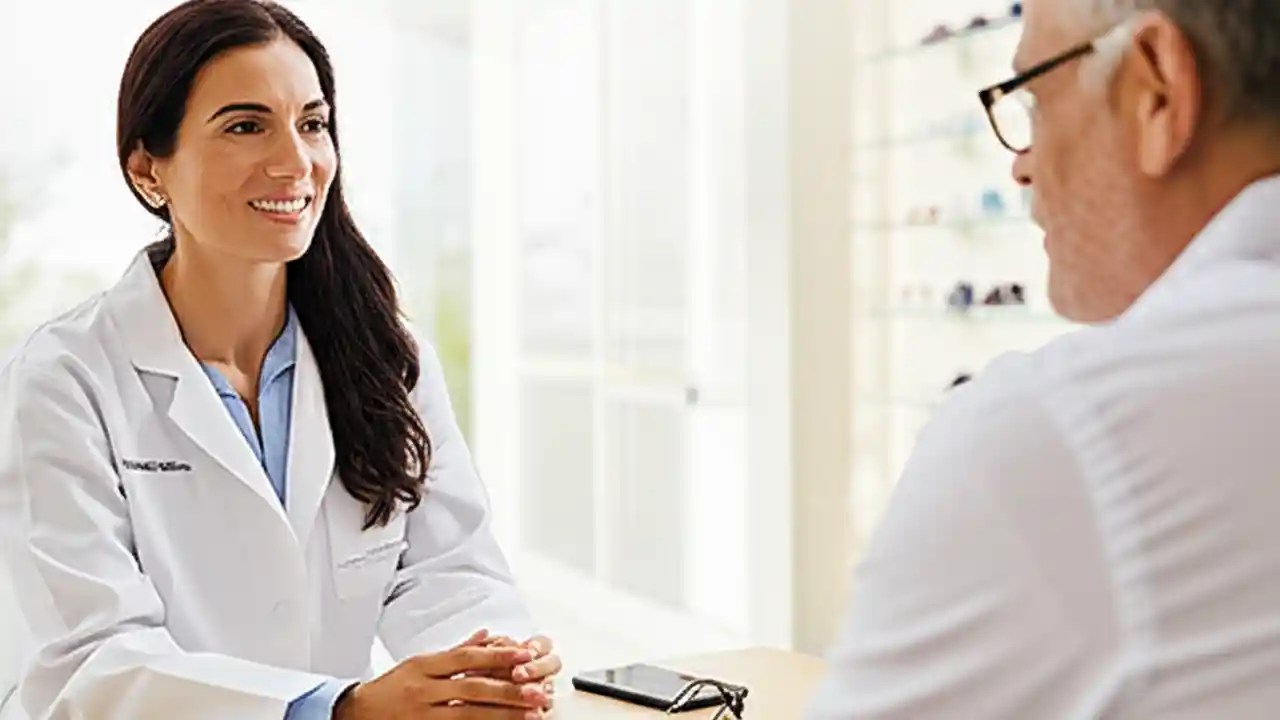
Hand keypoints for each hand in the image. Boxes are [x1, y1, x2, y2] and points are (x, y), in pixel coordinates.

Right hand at [333, 630, 550, 719]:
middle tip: (537, 691)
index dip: (497, 656)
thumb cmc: (391, 688)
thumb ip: (456, 651)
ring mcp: (423, 716)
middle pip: (472, 689)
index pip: (466, 658)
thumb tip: (487, 636)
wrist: (355, 714)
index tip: (524, 654)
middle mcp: (423, 691)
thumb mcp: (418, 663)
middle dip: (508, 690)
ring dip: (503, 716)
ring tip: (531, 715)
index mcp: (424, 667)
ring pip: (470, 716)